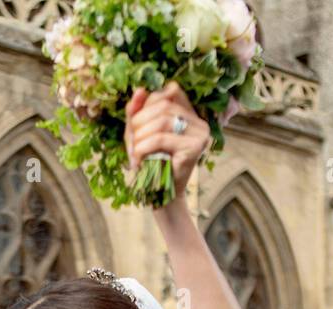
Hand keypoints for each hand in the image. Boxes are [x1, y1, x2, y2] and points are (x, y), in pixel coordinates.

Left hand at [124, 82, 210, 197]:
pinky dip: (143, 147)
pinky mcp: (195, 148)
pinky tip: (139, 158)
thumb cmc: (150, 162)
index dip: (149, 102)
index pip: (170, 91)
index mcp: (189, 113)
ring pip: (162, 120)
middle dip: (140, 121)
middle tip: (131, 142)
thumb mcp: (139, 132)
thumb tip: (139, 90)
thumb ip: (137, 111)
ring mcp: (200, 134)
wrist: (160, 194)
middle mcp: (199, 121)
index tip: (136, 123)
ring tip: (135, 152)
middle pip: (164, 105)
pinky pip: (161, 138)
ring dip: (140, 135)